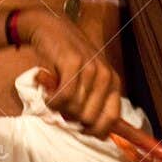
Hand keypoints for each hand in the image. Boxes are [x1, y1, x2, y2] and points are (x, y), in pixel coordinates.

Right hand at [22, 9, 122, 138]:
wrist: (50, 29)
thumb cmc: (67, 59)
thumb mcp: (87, 80)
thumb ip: (93, 102)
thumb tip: (95, 133)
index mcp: (113, 83)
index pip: (112, 119)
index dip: (96, 131)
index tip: (81, 130)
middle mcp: (106, 76)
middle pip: (89, 118)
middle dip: (72, 118)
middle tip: (62, 107)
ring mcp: (91, 68)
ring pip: (75, 109)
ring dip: (60, 108)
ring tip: (54, 96)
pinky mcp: (73, 63)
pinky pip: (63, 97)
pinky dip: (52, 101)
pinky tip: (48, 94)